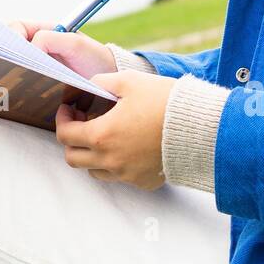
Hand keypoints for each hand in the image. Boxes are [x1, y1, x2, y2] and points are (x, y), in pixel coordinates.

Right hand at [6, 19, 115, 78]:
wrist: (109, 80)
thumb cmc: (95, 58)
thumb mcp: (75, 44)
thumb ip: (51, 39)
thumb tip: (30, 47)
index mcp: (45, 30)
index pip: (17, 27)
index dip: (11, 36)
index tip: (12, 48)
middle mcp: (38, 45)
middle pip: (12, 44)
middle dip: (6, 52)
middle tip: (5, 63)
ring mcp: (39, 62)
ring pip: (16, 62)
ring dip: (11, 67)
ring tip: (9, 76)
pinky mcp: (41, 79)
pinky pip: (23, 78)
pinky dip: (18, 80)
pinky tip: (18, 87)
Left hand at [54, 70, 174, 189]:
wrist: (201, 127)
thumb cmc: (164, 102)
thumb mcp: (129, 81)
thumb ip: (102, 82)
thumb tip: (89, 85)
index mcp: (102, 135)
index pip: (65, 135)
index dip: (62, 119)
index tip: (69, 109)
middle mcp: (111, 160)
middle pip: (73, 158)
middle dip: (71, 139)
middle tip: (81, 122)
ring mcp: (127, 175)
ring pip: (94, 171)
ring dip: (91, 154)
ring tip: (104, 134)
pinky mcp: (144, 182)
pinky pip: (120, 176)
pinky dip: (116, 163)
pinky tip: (127, 145)